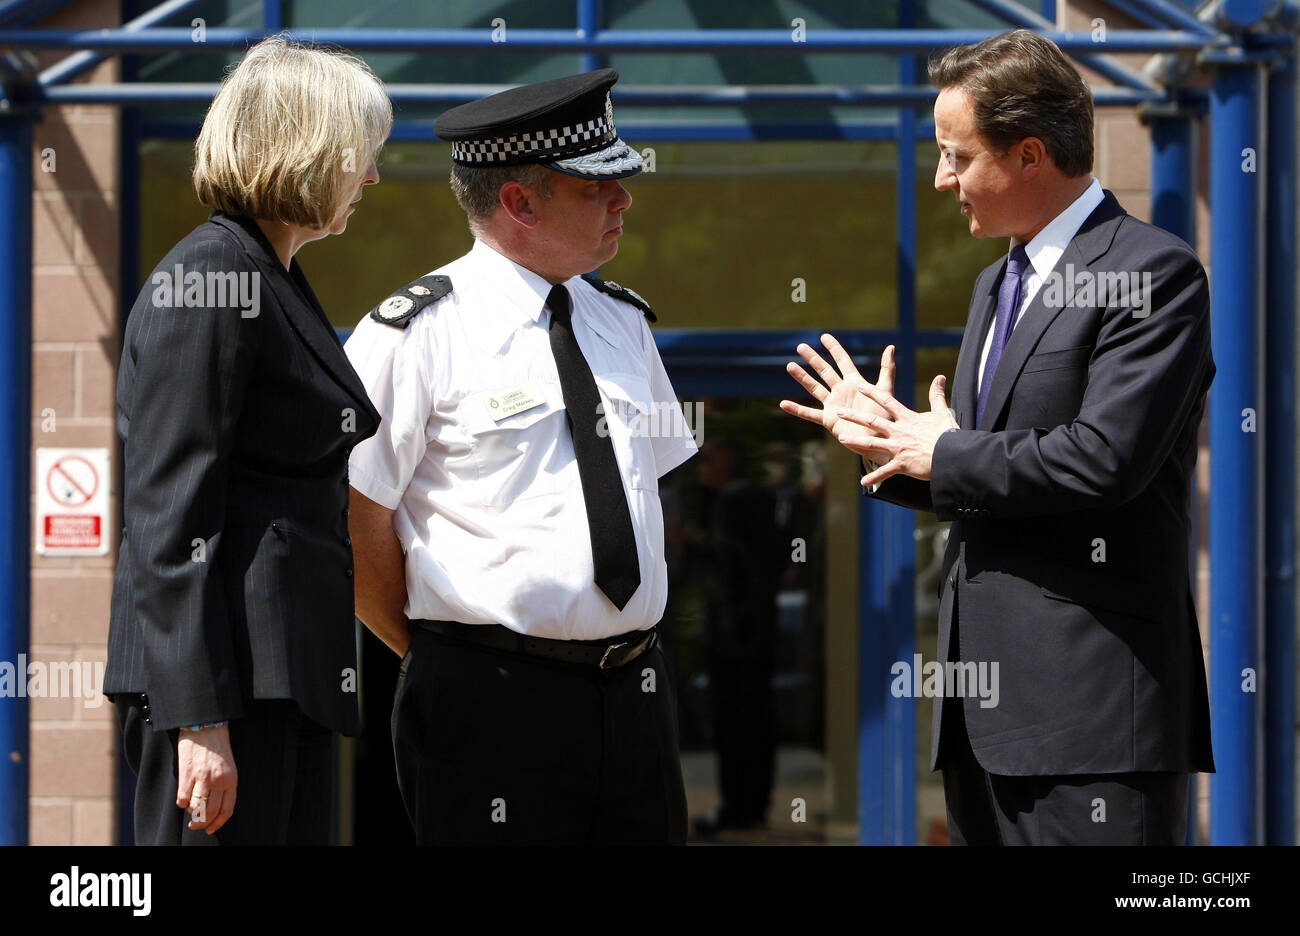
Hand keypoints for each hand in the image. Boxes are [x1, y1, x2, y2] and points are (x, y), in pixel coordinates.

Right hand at [176, 723, 237, 834]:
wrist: (205, 727)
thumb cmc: (216, 747)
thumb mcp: (228, 766)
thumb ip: (224, 785)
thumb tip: (213, 807)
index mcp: (231, 780)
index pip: (227, 810)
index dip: (217, 823)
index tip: (210, 829)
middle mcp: (219, 781)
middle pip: (210, 813)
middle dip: (202, 824)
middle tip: (195, 825)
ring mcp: (202, 779)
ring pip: (196, 809)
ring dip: (192, 815)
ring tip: (189, 813)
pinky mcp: (187, 775)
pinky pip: (182, 799)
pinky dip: (181, 803)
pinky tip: (183, 798)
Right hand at [780, 335, 895, 440]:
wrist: (879, 440)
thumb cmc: (884, 417)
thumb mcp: (885, 390)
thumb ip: (886, 369)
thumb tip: (891, 346)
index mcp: (855, 382)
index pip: (842, 361)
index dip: (834, 348)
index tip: (824, 336)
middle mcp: (841, 391)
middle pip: (824, 371)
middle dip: (813, 358)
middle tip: (801, 346)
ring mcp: (833, 404)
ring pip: (814, 387)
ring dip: (802, 377)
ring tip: (790, 365)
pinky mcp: (828, 419)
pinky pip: (810, 413)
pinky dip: (796, 409)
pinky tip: (783, 404)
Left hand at [836, 375, 959, 483]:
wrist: (953, 454)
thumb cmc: (949, 434)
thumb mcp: (942, 412)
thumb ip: (937, 395)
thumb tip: (940, 377)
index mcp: (907, 419)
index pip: (887, 402)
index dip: (872, 393)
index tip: (859, 385)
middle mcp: (899, 431)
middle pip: (872, 421)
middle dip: (854, 416)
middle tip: (838, 412)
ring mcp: (899, 448)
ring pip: (872, 444)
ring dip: (855, 441)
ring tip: (841, 438)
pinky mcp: (902, 464)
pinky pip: (885, 472)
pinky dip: (875, 477)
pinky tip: (863, 481)